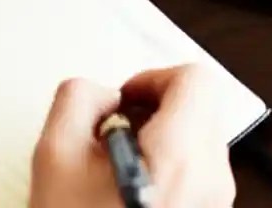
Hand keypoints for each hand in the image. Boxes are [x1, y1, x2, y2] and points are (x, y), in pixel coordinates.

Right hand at [31, 64, 236, 207]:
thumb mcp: (54, 159)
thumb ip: (78, 100)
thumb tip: (102, 93)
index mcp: (180, 155)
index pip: (194, 78)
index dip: (153, 77)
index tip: (125, 98)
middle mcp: (211, 179)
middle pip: (200, 108)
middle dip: (155, 110)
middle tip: (113, 136)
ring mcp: (217, 204)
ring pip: (199, 142)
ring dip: (159, 142)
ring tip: (114, 174)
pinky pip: (199, 175)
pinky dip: (168, 171)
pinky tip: (126, 196)